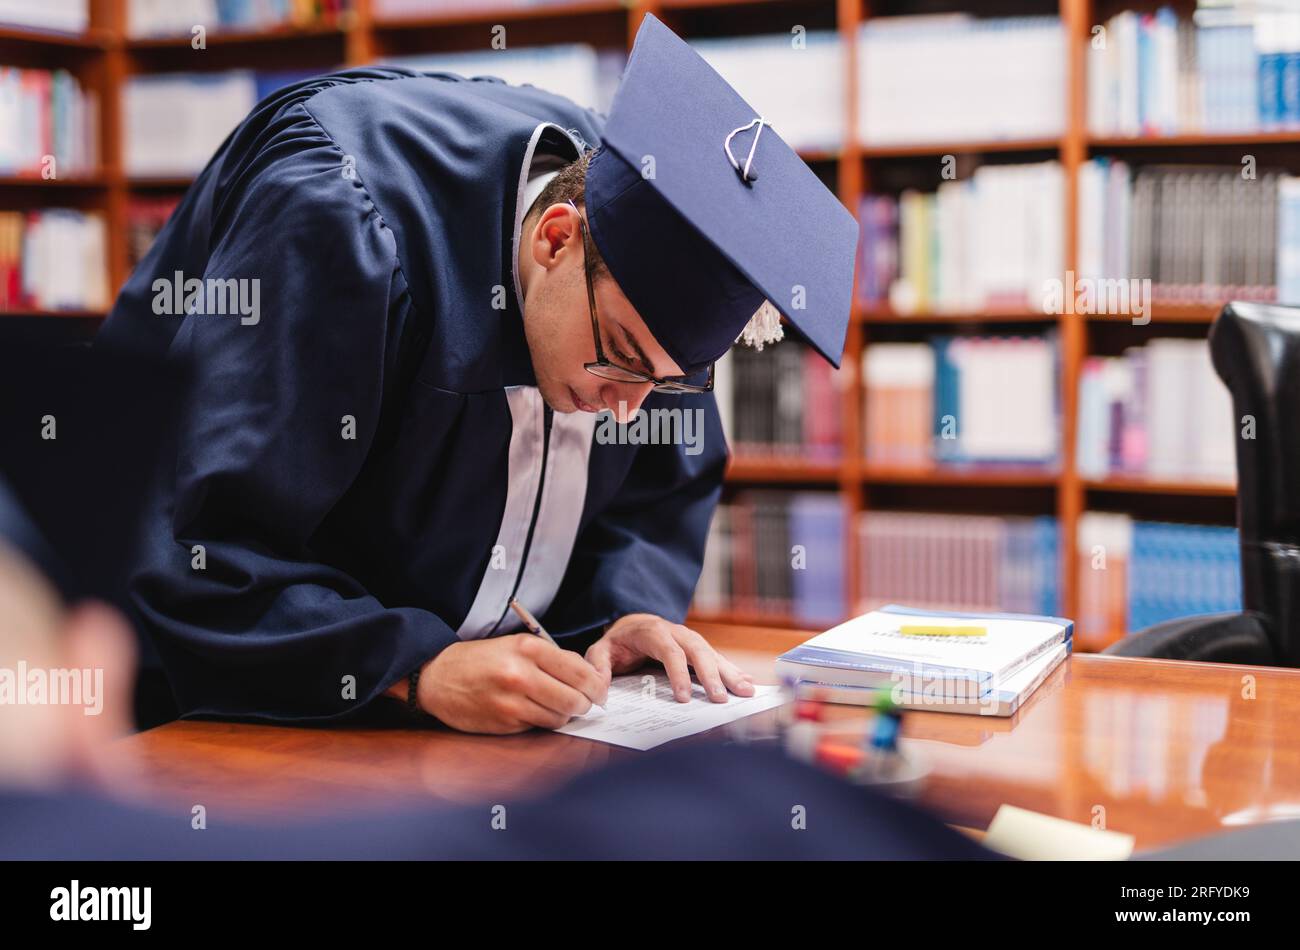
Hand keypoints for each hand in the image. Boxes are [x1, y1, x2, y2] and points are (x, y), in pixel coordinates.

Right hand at [418, 635, 608, 733]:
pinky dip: (542, 721)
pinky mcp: (504, 723)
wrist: (438, 677)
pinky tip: (532, 710)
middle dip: (585, 704)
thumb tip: (590, 677)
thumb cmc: (481, 659)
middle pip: (575, 700)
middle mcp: (520, 675)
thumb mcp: (516, 645)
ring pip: (560, 717)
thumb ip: (552, 658)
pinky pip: (539, 726)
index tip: (600, 689)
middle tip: (584, 702)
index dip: (597, 684)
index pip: (580, 672)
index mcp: (528, 649)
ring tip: (555, 705)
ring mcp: (511, 702)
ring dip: (564, 714)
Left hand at [585, 614, 755, 703]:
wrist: (634, 624)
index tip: (684, 698)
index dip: (678, 673)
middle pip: (698, 651)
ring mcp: (691, 640)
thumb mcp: (601, 650)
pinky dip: (734, 670)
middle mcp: (677, 633)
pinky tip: (748, 683)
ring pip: (713, 653)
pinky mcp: (700, 649)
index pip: (669, 651)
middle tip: (720, 698)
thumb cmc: (619, 642)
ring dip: (730, 672)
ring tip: (746, 691)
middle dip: (711, 674)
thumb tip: (599, 690)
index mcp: (653, 632)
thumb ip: (598, 666)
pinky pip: (719, 659)